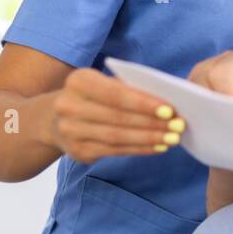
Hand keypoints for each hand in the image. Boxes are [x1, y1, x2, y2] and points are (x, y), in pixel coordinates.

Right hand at [42, 68, 182, 163]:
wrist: (54, 119)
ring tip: (173, 138)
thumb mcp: (105, 83)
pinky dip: (139, 149)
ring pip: (117, 137)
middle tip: (179, 126)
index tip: (170, 109)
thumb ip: (130, 87)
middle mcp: (68, 106)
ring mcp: (70, 131)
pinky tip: (158, 147)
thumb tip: (167, 102)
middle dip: (152, 123)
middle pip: (118, 118)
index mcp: (78, 81)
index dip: (143, 103)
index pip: (115, 94)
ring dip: (149, 139)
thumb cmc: (94, 96)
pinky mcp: (77, 151)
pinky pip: (115, 151)